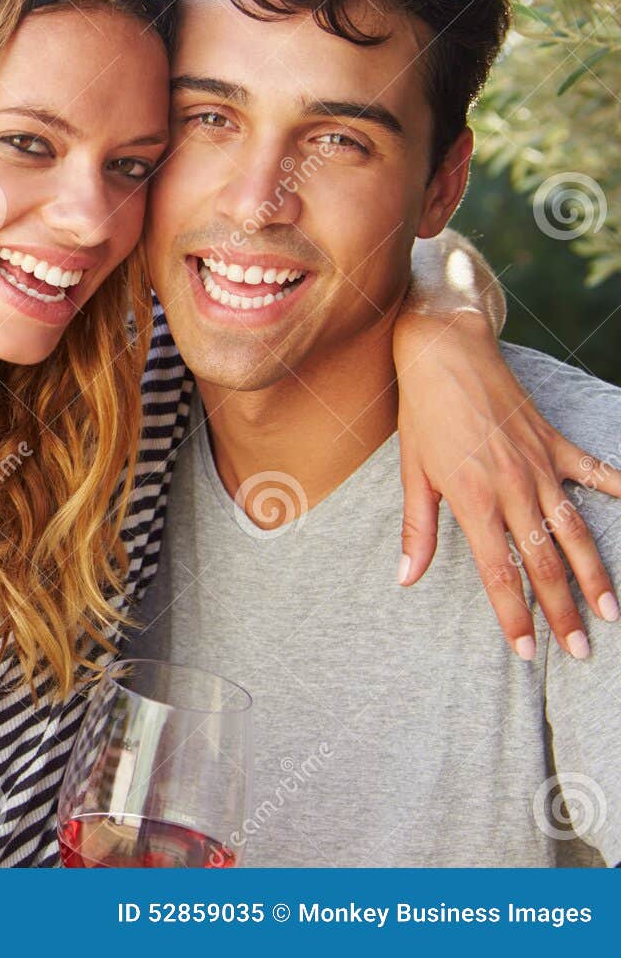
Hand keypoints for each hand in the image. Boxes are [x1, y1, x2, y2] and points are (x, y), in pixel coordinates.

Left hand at [395, 314, 620, 659]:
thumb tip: (407, 578)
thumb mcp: (413, 474)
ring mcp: (540, 466)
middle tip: (581, 653)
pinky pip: (598, 474)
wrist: (445, 354)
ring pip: (576, 531)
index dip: (515, 615)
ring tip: (610, 613)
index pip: (499, 572)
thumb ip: (418, 530)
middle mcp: (513, 489)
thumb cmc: (423, 415)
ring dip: (596, 574)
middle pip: (543, 563)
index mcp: (474, 501)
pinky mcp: (557, 444)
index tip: (528, 650)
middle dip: (563, 611)